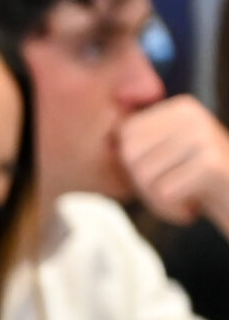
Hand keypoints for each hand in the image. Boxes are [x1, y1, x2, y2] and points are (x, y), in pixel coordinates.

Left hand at [118, 97, 228, 225]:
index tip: (162, 176)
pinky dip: (173, 210)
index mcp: (179, 109)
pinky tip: (192, 208)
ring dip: (158, 201)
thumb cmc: (201, 186)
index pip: (125, 135)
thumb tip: (109, 137)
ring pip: (143, 177)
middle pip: (130, 156)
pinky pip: (163, 193)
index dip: (133, 165)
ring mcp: (204, 137)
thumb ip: (140, 145)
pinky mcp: (211, 163)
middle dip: (143, 185)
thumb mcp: (170, 157)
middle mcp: (192, 116)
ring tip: (184, 199)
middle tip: (171, 193)